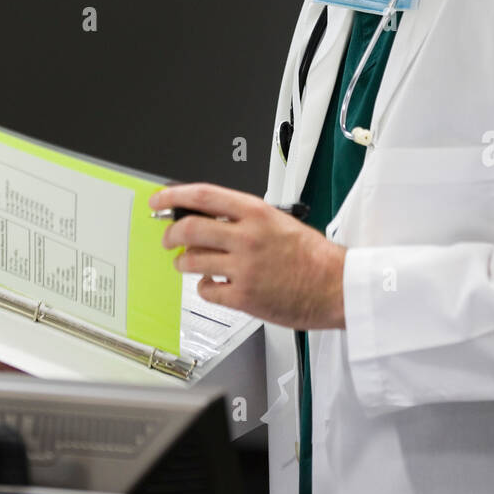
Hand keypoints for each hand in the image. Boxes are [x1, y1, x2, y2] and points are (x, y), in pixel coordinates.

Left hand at [149, 183, 345, 329]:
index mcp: (256, 213)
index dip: (173, 196)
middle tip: (167, 238)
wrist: (336, 285)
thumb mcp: (279, 220)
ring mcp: (243, 269)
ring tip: (186, 262)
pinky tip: (211, 284)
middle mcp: (247, 238)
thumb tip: (209, 217)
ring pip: (192, 261)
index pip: (203, 196)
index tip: (158, 201)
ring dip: (182, 261)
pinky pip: (207, 291)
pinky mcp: (244, 297)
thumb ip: (245, 217)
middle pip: (190, 229)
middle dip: (170, 234)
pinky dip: (203, 287)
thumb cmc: (312, 255)